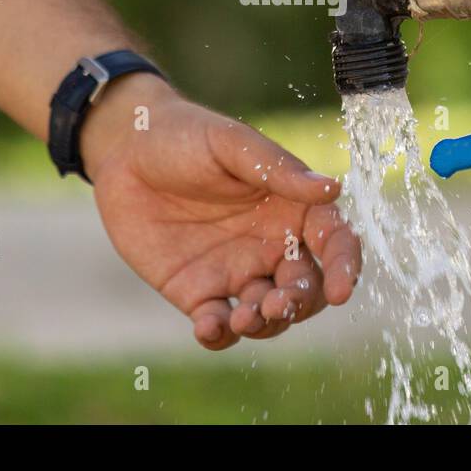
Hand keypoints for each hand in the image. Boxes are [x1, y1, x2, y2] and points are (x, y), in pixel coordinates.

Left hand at [81, 74, 361, 349]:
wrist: (125, 151)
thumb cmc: (186, 136)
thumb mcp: (231, 143)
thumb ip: (277, 169)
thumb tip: (333, 188)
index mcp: (292, 207)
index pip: (334, 241)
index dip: (345, 267)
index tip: (343, 290)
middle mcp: (272, 245)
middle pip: (306, 288)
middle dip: (299, 304)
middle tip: (276, 304)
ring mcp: (237, 272)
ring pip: (268, 315)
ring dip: (264, 325)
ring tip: (243, 318)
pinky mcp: (198, 292)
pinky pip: (218, 324)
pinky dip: (219, 334)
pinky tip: (209, 326)